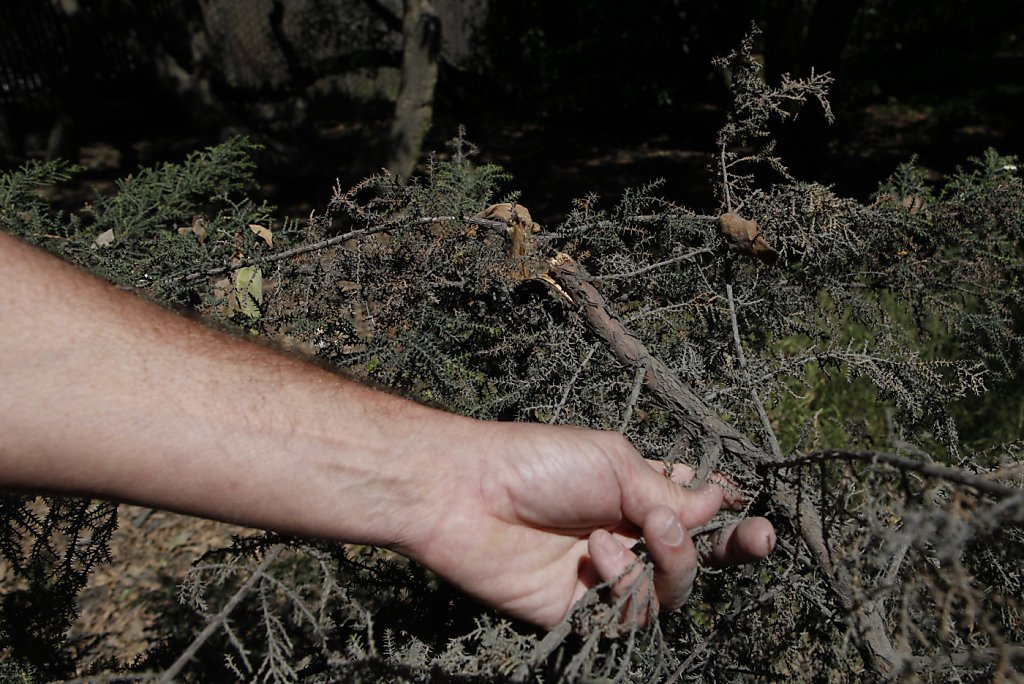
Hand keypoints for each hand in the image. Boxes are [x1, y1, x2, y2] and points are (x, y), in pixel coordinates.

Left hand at [406, 422, 774, 628]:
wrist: (470, 493)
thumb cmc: (541, 463)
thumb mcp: (616, 464)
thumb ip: (668, 495)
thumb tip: (720, 502)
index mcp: (639, 493)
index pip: (699, 514)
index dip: (732, 520)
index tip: (757, 518)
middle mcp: (629, 536)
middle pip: (697, 560)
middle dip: (731, 550)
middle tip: (757, 539)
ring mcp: (607, 575)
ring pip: (671, 592)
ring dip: (668, 561)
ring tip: (635, 530)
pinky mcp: (580, 610)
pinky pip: (628, 615)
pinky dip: (623, 584)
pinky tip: (596, 552)